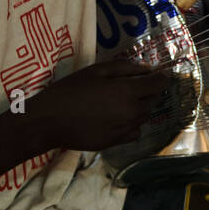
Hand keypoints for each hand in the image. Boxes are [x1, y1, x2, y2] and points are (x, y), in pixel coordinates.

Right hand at [30, 59, 176, 150]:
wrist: (49, 121)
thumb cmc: (70, 90)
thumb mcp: (96, 70)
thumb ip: (124, 67)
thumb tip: (146, 69)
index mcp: (128, 92)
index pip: (159, 84)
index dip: (159, 77)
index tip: (153, 74)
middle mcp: (132, 112)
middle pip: (154, 100)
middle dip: (149, 91)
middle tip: (131, 85)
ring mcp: (125, 130)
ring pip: (145, 116)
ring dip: (140, 106)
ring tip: (119, 101)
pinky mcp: (116, 142)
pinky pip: (135, 131)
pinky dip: (131, 123)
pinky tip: (115, 118)